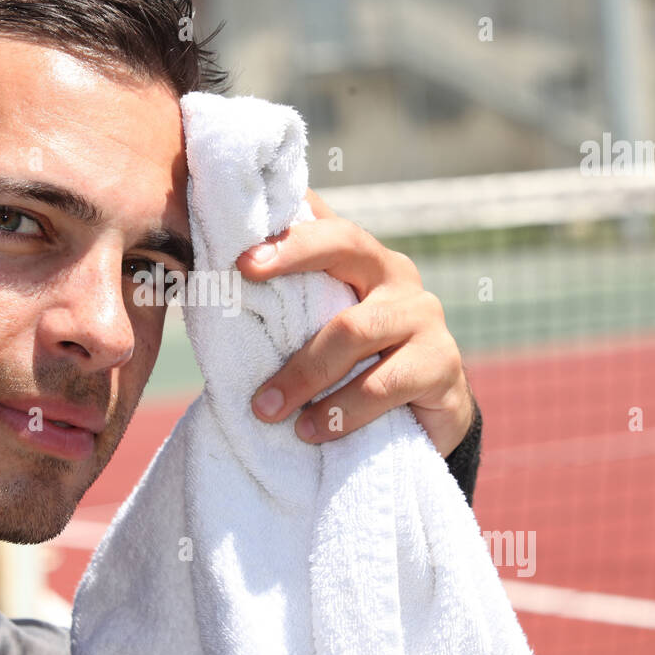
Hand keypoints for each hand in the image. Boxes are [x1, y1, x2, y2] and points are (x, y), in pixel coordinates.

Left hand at [239, 189, 474, 457]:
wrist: (425, 418)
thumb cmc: (354, 367)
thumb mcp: (319, 330)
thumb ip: (286, 303)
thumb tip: (212, 278)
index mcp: (361, 258)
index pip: (324, 223)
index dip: (286, 230)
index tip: (241, 252)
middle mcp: (396, 274)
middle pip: (345, 246)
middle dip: (291, 259)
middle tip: (244, 276)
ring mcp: (424, 315)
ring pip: (354, 330)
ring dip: (303, 373)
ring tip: (267, 410)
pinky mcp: (441, 363)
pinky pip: (382, 385)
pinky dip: (340, 411)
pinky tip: (312, 430)